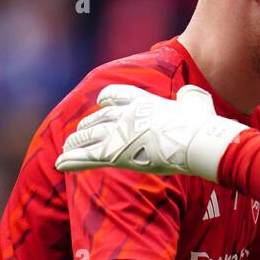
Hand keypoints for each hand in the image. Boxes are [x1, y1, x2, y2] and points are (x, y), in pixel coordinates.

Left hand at [56, 84, 247, 180]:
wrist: (194, 138)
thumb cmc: (200, 123)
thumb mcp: (198, 102)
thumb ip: (191, 97)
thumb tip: (192, 95)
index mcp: (143, 100)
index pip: (116, 95)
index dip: (107, 100)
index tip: (101, 103)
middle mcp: (125, 114)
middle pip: (99, 119)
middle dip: (87, 126)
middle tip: (79, 133)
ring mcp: (118, 133)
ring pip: (88, 137)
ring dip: (75, 143)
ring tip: (66, 148)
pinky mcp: (114, 153)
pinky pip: (86, 157)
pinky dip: (72, 160)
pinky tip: (59, 164)